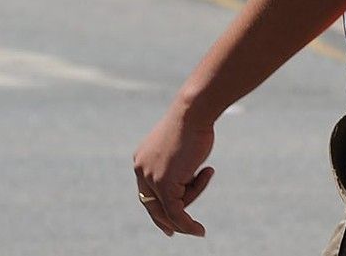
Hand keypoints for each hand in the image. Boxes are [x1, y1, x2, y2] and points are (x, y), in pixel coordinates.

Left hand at [133, 103, 217, 237]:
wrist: (193, 113)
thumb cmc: (193, 126)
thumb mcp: (182, 151)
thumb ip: (177, 170)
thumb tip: (184, 189)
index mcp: (141, 160)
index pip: (146, 193)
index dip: (156, 210)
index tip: (166, 224)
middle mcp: (140, 169)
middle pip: (154, 205)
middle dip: (166, 221)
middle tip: (174, 233)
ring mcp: (150, 177)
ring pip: (172, 208)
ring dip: (193, 198)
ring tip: (205, 173)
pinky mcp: (163, 185)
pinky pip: (175, 214)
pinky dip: (187, 225)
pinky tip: (199, 230)